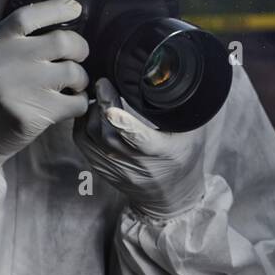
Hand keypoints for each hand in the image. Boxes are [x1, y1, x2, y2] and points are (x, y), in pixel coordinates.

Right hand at [0, 0, 90, 162]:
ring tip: (72, 79)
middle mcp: (7, 61)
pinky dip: (80, 102)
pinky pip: (76, 103)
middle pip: (63, 42)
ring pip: (73, 73)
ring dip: (80, 77)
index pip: (29, 15)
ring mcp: (22, 89)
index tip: (75, 9)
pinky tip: (70, 101)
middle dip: (79, 46)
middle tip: (76, 52)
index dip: (58, 9)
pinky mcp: (36, 115)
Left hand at [73, 78, 207, 219]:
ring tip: (99, 93)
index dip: (125, 124)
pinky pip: (82, 141)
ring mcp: (113, 166)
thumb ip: (182, 110)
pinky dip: (82, 121)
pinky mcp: (100, 167)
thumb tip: (174, 76)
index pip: (139, 138)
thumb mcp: (192, 136)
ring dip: (91, 111)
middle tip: (103, 82)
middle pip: (107, 133)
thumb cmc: (184, 161)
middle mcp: (133, 162)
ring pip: (90, 135)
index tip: (112, 109)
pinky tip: (91, 109)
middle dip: (102, 104)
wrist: (171, 198)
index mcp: (160, 152)